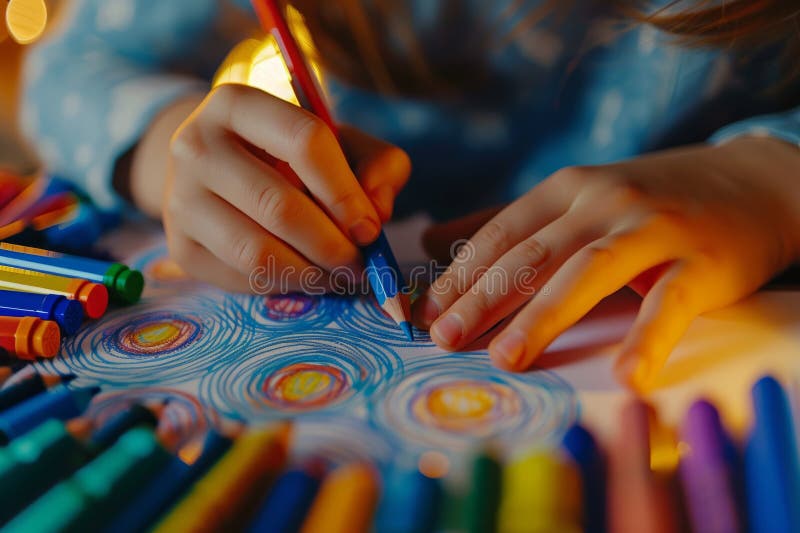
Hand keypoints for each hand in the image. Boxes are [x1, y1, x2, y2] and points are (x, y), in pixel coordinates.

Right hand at [162, 84, 409, 292]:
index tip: (370, 228)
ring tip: (338, 276)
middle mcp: (195, 145)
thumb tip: (377, 211)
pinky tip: (304, 276)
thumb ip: (378, 164)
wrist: (214, 172)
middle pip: (279, 206)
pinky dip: (283, 286)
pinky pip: (241, 279)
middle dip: (332, 246)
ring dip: (311, 274)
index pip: (304, 142)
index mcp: (237, 103)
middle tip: (359, 264)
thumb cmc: (289, 154)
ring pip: (257, 252)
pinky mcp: (179, 247)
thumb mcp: (339, 141)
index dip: (345, 193)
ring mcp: (179, 199)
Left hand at [414, 137, 799, 389]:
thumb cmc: (650, 200)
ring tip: (506, 357)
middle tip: (443, 338)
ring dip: (542, 315)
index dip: (460, 274)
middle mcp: (603, 202)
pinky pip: (669, 303)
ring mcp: (653, 229)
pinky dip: (647, 338)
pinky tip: (626, 376)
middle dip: (482, 297)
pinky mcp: (702, 262)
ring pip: (586, 271)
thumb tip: (431, 240)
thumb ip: (506, 222)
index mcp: (568, 189)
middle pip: (532, 253)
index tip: (423, 313)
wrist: (751, 182)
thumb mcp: (577, 199)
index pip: (501, 233)